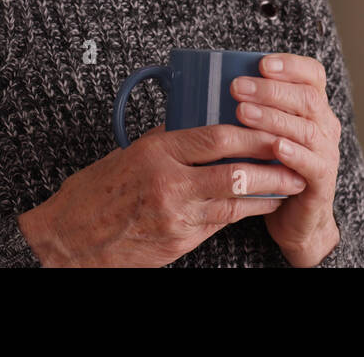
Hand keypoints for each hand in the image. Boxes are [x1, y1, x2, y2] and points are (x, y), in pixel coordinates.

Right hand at [18, 123, 307, 266]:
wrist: (68, 241)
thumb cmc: (94, 194)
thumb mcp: (129, 154)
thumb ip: (167, 141)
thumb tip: (200, 122)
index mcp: (155, 152)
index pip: (214, 137)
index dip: (251, 132)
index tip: (273, 125)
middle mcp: (168, 183)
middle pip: (233, 170)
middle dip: (271, 163)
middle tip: (295, 155)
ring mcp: (175, 215)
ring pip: (236, 201)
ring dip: (269, 191)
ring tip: (291, 181)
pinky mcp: (179, 241)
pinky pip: (223, 222)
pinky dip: (248, 211)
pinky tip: (264, 203)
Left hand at [231, 53, 341, 266]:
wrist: (296, 218)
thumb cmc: (272, 168)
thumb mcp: (264, 132)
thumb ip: (252, 108)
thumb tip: (209, 85)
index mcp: (313, 107)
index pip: (312, 75)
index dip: (290, 65)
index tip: (261, 63)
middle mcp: (324, 125)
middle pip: (307, 98)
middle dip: (270, 90)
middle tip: (236, 88)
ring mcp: (326, 152)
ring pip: (307, 129)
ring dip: (274, 118)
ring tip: (243, 113)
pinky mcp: (322, 181)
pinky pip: (312, 163)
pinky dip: (294, 153)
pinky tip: (275, 146)